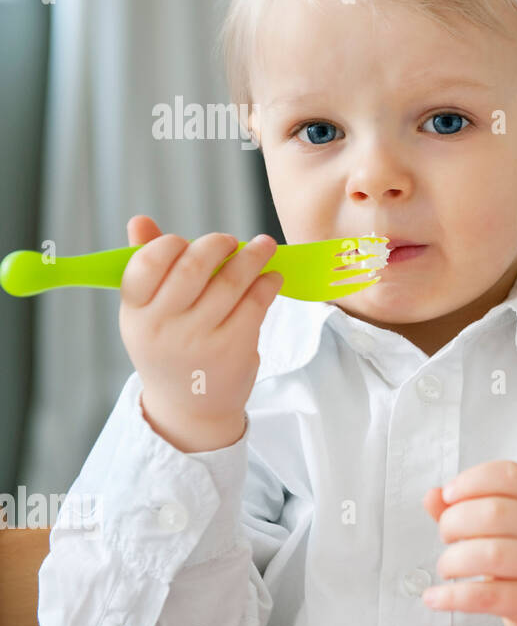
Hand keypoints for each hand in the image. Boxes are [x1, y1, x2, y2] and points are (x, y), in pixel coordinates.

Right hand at [119, 215, 281, 452]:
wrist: (190, 406)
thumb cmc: (169, 346)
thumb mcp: (148, 313)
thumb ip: (147, 266)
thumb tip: (139, 219)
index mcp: (136, 312)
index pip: (145, 264)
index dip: (169, 244)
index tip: (185, 241)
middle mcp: (164, 326)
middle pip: (193, 267)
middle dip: (217, 244)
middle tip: (230, 241)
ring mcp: (199, 339)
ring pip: (231, 282)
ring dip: (253, 256)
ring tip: (264, 246)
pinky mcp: (233, 348)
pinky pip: (255, 302)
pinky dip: (268, 283)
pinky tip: (272, 276)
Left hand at [422, 460, 516, 625]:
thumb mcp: (507, 525)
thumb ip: (466, 507)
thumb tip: (431, 495)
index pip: (511, 475)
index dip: (473, 479)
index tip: (449, 495)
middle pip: (495, 513)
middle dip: (455, 521)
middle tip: (446, 536)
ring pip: (492, 554)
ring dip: (454, 559)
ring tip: (446, 567)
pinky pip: (488, 597)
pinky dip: (454, 597)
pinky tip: (434, 598)